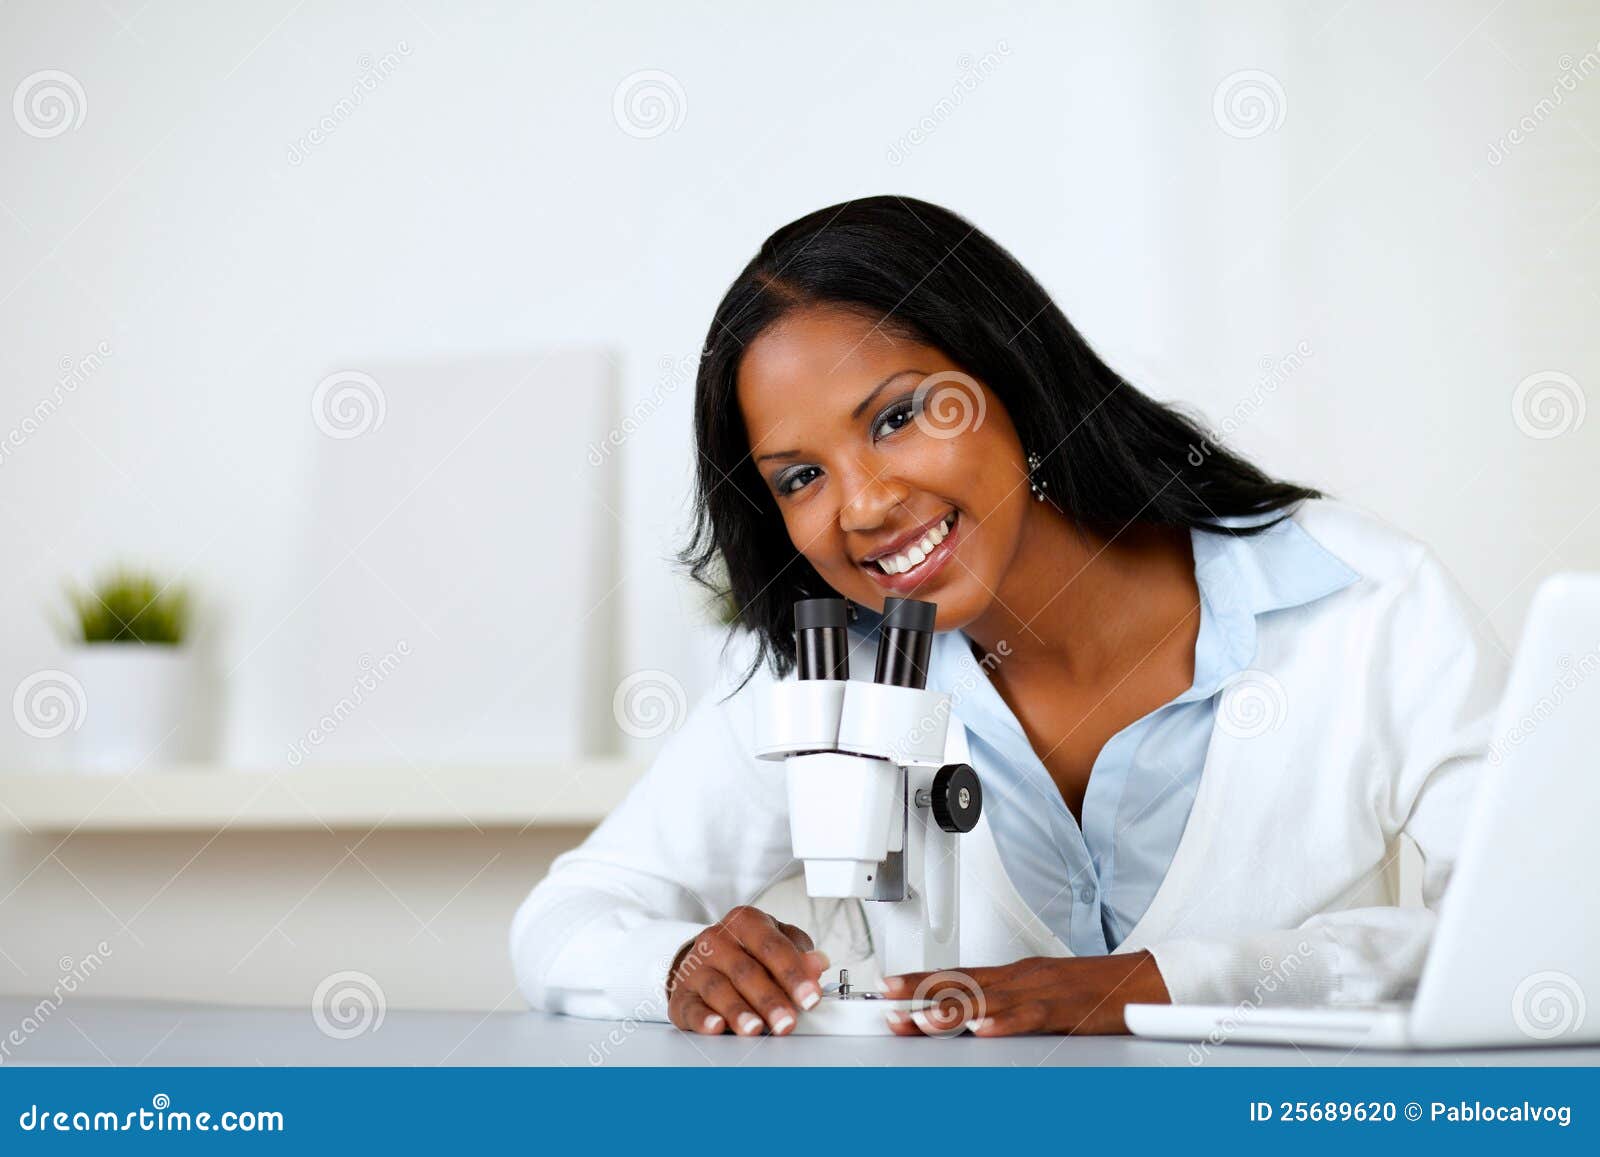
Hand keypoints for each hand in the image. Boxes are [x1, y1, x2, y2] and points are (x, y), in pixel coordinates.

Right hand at [665, 905, 828, 1035]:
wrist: (703, 958)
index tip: (811, 997)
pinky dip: (704, 1019)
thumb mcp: (775, 942)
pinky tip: (717, 1027)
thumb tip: (818, 964)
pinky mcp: (682, 994)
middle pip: (747, 971)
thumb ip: (799, 953)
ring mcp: (697, 967)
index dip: (794, 974)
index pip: (773, 947)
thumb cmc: (746, 951)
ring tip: (756, 1028)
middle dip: (770, 1000)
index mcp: (746, 922)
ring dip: (739, 1011)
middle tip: (787, 1022)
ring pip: (719, 990)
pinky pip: (692, 1007)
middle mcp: (718, 940)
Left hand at [881, 950, 1169, 1035]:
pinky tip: (984, 1031)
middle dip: (923, 991)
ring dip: (954, 1011)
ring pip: (991, 1000)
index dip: (923, 979)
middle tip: (889, 999)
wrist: (1146, 980)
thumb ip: (1009, 1005)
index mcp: (1016, 974)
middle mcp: (1023, 978)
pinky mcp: (1067, 1010)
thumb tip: (973, 1020)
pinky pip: (1031, 1018)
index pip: (959, 974)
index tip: (889, 984)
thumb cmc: (1095, 990)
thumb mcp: (1043, 994)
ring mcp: (1044, 992)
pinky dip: (1006, 1024)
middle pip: (965, 984)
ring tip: (922, 1020)